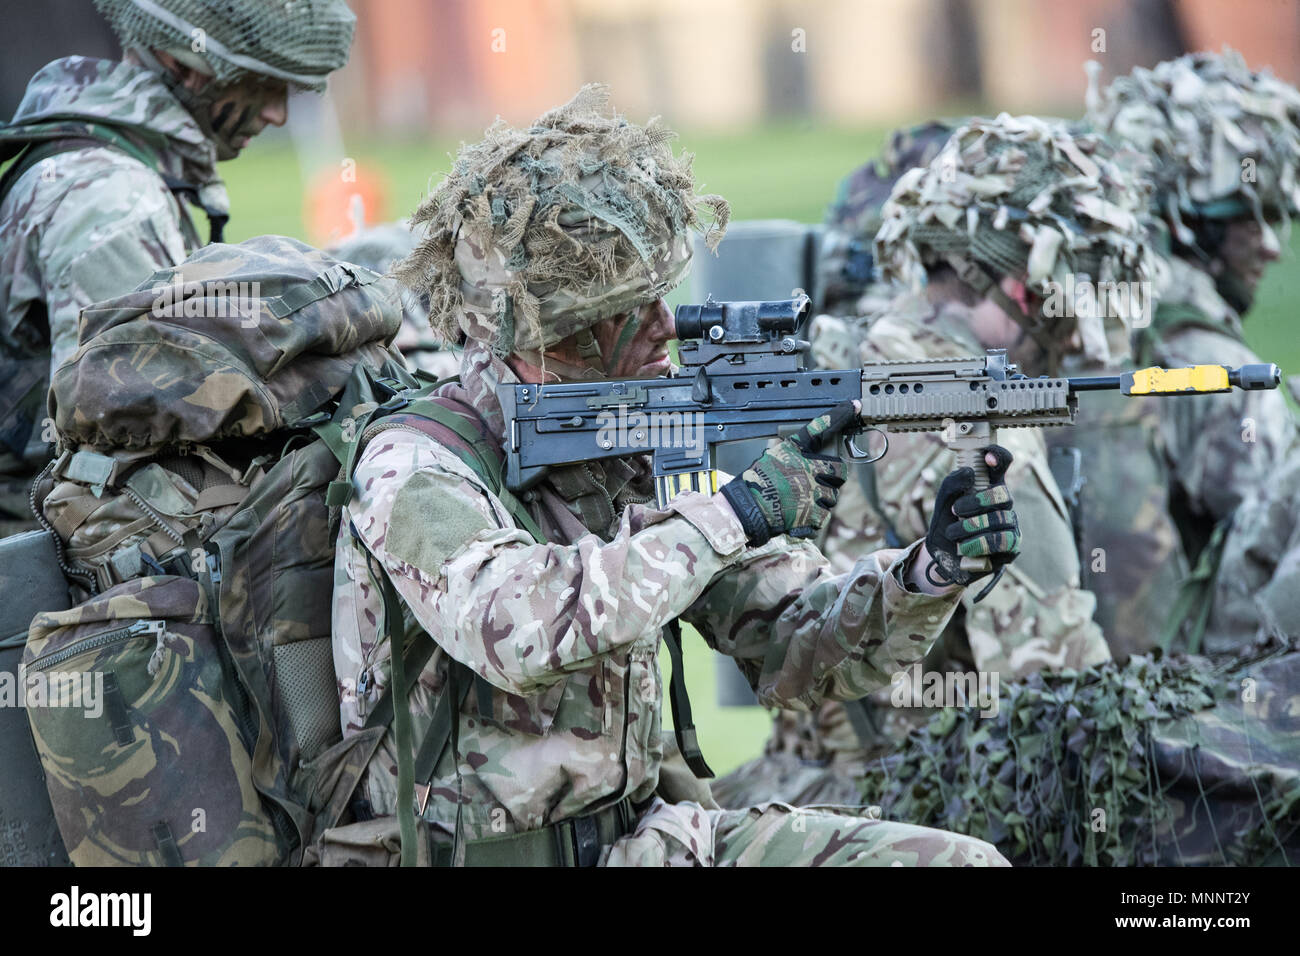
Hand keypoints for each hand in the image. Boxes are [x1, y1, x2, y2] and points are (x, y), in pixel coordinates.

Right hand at [720, 400, 858, 546]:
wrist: (746, 509)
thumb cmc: (755, 483)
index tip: (855, 405)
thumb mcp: (771, 457)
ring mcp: (813, 491)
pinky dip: (813, 517)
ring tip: (801, 502)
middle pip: (839, 470)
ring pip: (832, 496)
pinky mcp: (814, 512)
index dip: (840, 415)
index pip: (821, 428)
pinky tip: (798, 514)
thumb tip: (806, 455)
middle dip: (832, 478)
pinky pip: (823, 514)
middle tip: (817, 483)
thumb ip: (792, 454)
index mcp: (796, 452)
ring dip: (822, 500)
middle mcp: (808, 468)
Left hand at [923, 445, 1019, 597]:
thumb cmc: (947, 523)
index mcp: (989, 486)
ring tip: (953, 534)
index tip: (987, 458)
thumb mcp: (943, 501)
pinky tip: (964, 548)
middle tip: (956, 510)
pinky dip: (978, 544)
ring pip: (999, 520)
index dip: (999, 457)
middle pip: (1002, 494)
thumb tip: (969, 474)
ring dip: (970, 527)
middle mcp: (1004, 504)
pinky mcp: (1011, 547)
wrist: (942, 555)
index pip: (1002, 464)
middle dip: (975, 503)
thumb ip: (952, 483)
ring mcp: (1010, 525)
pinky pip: (1002, 541)